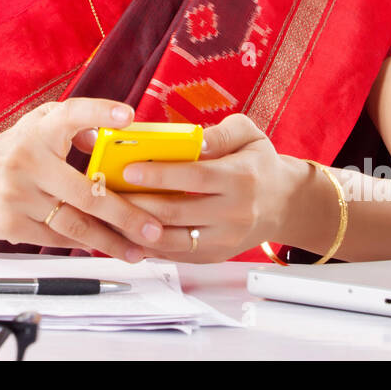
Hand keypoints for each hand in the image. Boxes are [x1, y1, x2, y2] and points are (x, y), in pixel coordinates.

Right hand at [0, 97, 166, 262]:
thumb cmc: (14, 150)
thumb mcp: (39, 125)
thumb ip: (76, 124)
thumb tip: (120, 133)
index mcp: (39, 131)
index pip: (71, 115)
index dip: (100, 113)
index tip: (128, 115)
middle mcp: (27, 161)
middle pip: (86, 193)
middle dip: (125, 214)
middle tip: (153, 227)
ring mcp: (17, 195)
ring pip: (74, 224)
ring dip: (110, 241)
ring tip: (138, 250)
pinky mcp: (10, 223)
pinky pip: (56, 239)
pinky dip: (83, 244)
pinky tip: (104, 248)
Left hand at [119, 113, 290, 262]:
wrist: (283, 204)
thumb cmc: (258, 165)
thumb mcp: (249, 135)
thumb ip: (220, 133)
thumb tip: (193, 139)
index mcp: (241, 178)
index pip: (195, 177)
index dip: (160, 174)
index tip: (129, 169)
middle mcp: (234, 213)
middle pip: (176, 212)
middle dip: (136, 203)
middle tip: (107, 192)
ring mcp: (224, 240)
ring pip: (171, 240)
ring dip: (135, 229)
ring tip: (109, 213)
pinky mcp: (214, 256)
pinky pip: (175, 255)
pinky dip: (147, 245)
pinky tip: (126, 232)